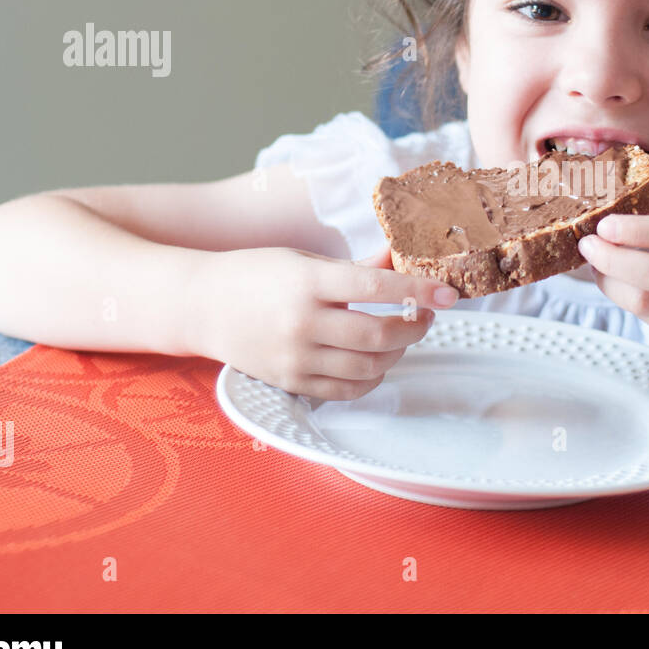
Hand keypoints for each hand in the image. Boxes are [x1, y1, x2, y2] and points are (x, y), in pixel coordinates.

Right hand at [190, 243, 458, 399]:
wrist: (200, 306)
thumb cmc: (256, 274)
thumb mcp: (304, 258)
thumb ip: (356, 267)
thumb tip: (403, 260)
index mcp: (307, 281)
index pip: (374, 288)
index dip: (418, 292)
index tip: (448, 294)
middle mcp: (301, 322)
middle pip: (378, 335)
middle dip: (415, 328)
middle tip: (426, 316)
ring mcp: (295, 357)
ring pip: (368, 367)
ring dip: (398, 353)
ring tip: (401, 335)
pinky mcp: (291, 382)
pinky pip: (347, 389)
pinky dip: (372, 377)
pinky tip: (375, 360)